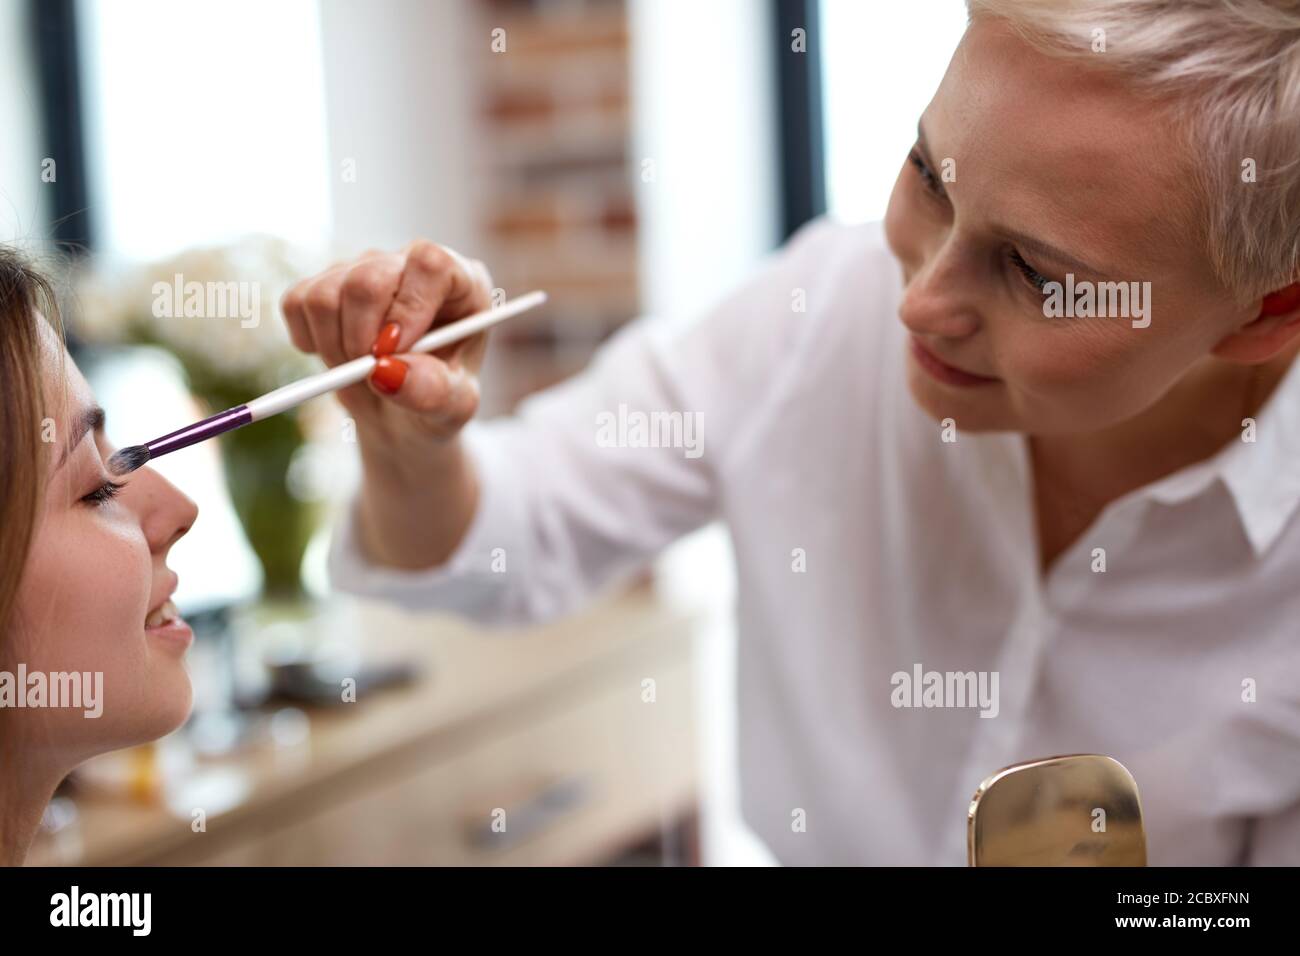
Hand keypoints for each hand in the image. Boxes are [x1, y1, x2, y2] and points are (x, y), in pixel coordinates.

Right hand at [280, 240, 494, 445]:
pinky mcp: (324, 283)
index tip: (393, 352)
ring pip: (324, 295)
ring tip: (361, 373)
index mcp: (461, 283)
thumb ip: (433, 390)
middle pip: (367, 279)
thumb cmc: (440, 400)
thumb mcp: (452, 407)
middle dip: (360, 339)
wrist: (405, 413)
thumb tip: (386, 371)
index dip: (407, 307)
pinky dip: (309, 342)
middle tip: (371, 376)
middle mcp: (410, 266)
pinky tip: (339, 357)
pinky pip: (296, 304)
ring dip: (334, 348)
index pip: (429, 265)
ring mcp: (364, 269)